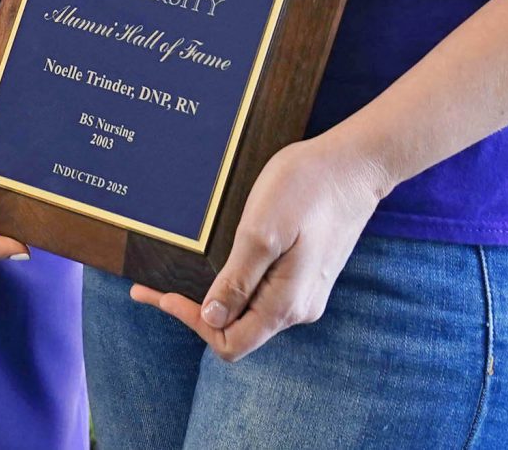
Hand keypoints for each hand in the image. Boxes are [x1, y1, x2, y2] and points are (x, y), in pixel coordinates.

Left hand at [128, 134, 385, 360]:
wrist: (354, 164)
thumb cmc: (307, 188)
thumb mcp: (262, 231)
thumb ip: (237, 280)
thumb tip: (211, 318)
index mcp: (285, 304)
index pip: (228, 342)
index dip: (191, 323)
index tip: (159, 293)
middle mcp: (297, 309)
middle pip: (237, 332)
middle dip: (195, 311)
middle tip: (153, 285)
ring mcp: (304, 293)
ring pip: (249, 313)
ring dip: (214, 298)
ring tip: (180, 273)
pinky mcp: (307, 274)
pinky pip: (263, 294)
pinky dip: (235, 285)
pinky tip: (221, 262)